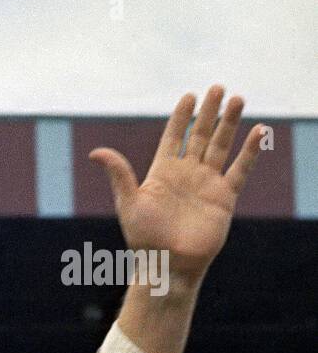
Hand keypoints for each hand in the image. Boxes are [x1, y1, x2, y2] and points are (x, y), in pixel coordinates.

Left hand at [89, 87, 264, 284]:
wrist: (167, 264)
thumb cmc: (143, 238)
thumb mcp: (128, 202)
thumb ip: (118, 174)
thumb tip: (95, 152)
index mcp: (162, 172)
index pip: (173, 137)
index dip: (181, 117)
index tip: (189, 96)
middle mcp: (186, 174)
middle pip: (200, 136)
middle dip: (209, 112)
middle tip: (217, 88)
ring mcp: (206, 183)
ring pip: (221, 146)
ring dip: (229, 123)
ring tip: (237, 99)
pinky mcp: (224, 197)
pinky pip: (240, 169)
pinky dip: (249, 151)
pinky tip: (257, 131)